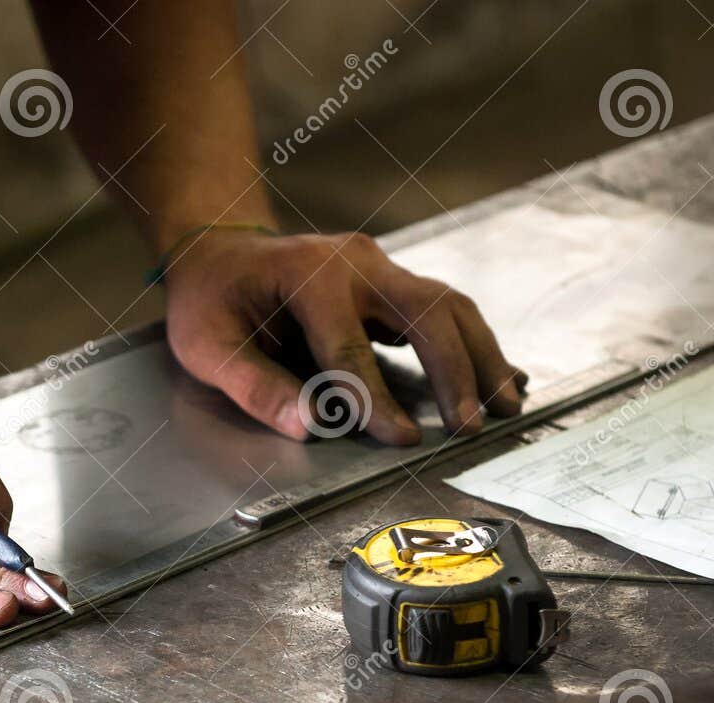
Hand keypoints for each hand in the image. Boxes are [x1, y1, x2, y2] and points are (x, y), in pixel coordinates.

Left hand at [162, 228, 525, 443]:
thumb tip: (310, 427)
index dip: (376, 399)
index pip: (348, 346)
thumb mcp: (207, 346)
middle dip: (454, 372)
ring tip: (505, 407)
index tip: (403, 440)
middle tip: (473, 426)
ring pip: (448, 304)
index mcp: (307, 276)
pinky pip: (443, 309)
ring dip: (481, 357)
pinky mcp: (391, 280)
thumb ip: (256, 386)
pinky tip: (501, 378)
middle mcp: (354, 263)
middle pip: (425, 310)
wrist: (219, 250)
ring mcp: (379, 266)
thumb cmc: (210, 300)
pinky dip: (473, 345)